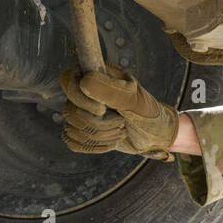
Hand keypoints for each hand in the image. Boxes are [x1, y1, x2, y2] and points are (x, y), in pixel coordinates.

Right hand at [60, 63, 177, 157]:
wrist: (154, 134)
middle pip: (71, 112)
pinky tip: (111, 141)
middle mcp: (82, 93)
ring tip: (120, 130)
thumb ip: (112, 90)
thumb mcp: (135, 100)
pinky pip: (74, 142)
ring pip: (73, 130)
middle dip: (99, 125)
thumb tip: (84, 82)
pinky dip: (95, 147)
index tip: (103, 110)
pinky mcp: (81, 131)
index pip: (67, 81)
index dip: (81, 100)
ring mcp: (79, 112)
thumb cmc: (146, 112)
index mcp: (93, 76)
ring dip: (101, 137)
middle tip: (122, 122)